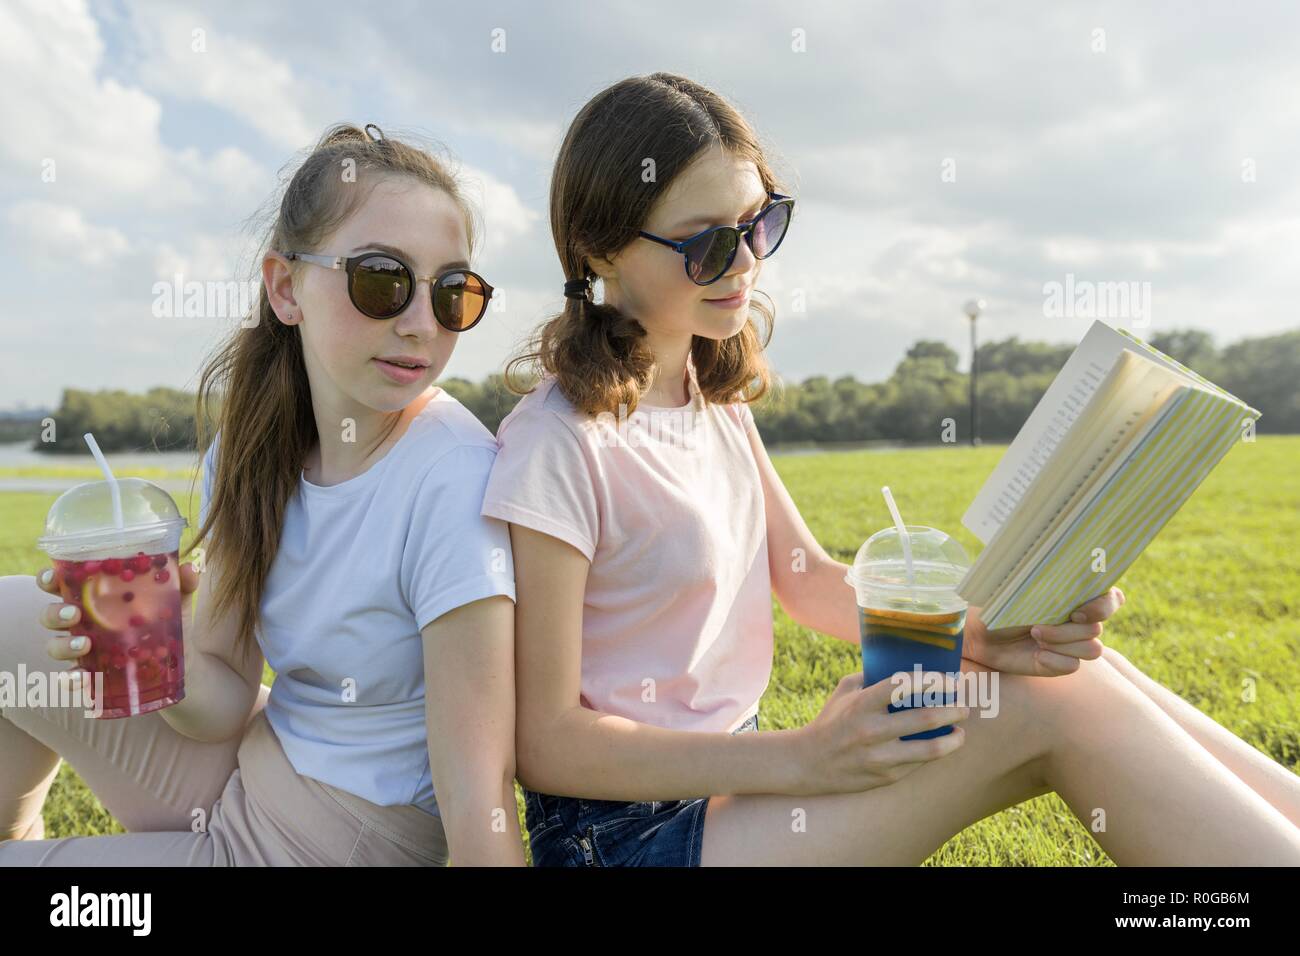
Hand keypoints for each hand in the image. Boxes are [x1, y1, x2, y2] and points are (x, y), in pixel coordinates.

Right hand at [37, 560, 202, 666]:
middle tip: (74, 614)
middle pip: (50, 614)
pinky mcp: (92, 675)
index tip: (51, 578)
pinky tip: (82, 677)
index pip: (61, 584)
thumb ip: (182, 584)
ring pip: (54, 646)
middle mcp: (83, 623)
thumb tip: (189, 569)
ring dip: (61, 645)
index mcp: (95, 597)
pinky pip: (70, 679)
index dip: (48, 579)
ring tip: (83, 645)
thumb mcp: (178, 601)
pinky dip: (70, 679)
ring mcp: (84, 650)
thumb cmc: (170, 622)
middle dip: (54, 613)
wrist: (185, 665)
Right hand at [791, 670, 971, 795]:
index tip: (950, 680)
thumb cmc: (831, 720)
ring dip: (953, 739)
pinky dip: (934, 754)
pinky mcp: (885, 776)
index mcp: (862, 703)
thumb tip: (902, 663)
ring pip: (929, 750)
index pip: (902, 685)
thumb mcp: (844, 691)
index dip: (932, 680)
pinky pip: (919, 764)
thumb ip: (871, 676)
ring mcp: (879, 756)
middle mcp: (871, 730)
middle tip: (964, 706)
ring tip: (961, 732)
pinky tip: (941, 746)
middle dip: (952, 710)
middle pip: (924, 718)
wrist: (808, 762)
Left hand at [962, 587, 1124, 675]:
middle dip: (1068, 629)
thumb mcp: (1024, 590)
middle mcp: (1078, 620)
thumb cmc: (1000, 602)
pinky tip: (1036, 655)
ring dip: (1062, 643)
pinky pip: (1073, 666)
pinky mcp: (1060, 663)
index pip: (1112, 599)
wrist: (979, 630)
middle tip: (1038, 626)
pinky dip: (1055, 661)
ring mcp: (1071, 643)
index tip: (1076, 611)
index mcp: (1075, 595)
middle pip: (1097, 628)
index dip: (1103, 606)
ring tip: (1034, 637)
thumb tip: (1071, 582)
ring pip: (1092, 649)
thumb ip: (1051, 587)